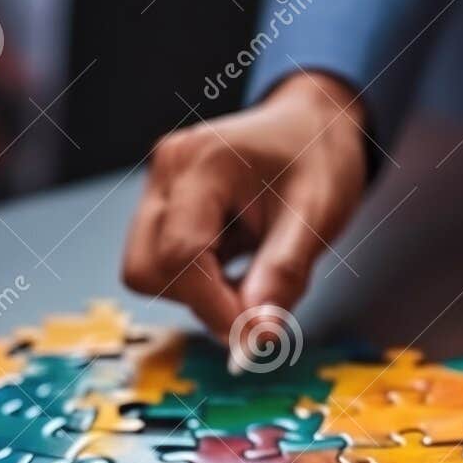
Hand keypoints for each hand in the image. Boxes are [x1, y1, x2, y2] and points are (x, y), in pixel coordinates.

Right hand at [122, 72, 367, 343]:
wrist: (311, 126)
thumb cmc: (317, 160)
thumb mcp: (316, 217)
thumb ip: (282, 275)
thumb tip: (256, 336)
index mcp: (201, 162)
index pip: (181, 255)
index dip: (214, 307)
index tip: (254, 334)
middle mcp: (165, 171)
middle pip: (148, 268)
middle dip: (198, 299)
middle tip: (252, 300)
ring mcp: (155, 187)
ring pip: (146, 272)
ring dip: (196, 292)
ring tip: (246, 271)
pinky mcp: (157, 205)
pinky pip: (157, 263)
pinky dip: (194, 279)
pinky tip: (232, 260)